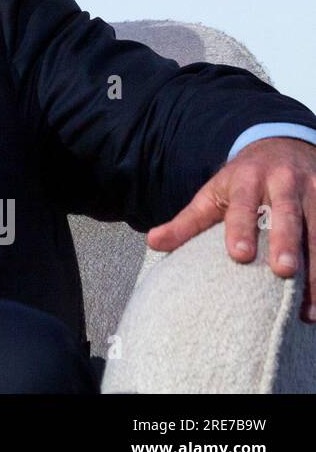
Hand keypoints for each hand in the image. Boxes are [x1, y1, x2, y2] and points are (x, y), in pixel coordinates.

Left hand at [147, 137, 315, 322]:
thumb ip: (186, 222)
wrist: (281, 146)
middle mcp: (283, 182)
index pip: (244, 204)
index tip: (240, 255)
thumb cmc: (241, 181)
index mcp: (248, 179)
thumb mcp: (212, 194)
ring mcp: (313, 191)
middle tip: (283, 271)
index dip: (242, 228)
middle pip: (286, 213)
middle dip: (286, 241)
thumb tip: (152, 243)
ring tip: (309, 305)